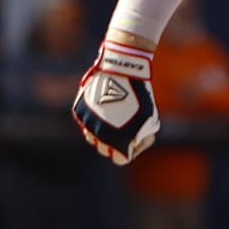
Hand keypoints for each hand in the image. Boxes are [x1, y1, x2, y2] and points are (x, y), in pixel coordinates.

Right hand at [72, 41, 160, 164]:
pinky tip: (104, 108)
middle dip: (114, 142)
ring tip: (113, 117)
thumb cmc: (139, 94)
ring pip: (92, 137)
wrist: (121, 69)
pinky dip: (93, 119)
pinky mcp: (79, 110)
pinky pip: (85, 122)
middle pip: (104, 149)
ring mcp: (87, 122)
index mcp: (115, 140)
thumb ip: (142, 137)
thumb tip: (133, 146)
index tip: (132, 141)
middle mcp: (98, 135)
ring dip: (101, 132)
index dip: (127, 151)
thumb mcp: (149, 117)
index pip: (119, 158)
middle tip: (123, 128)